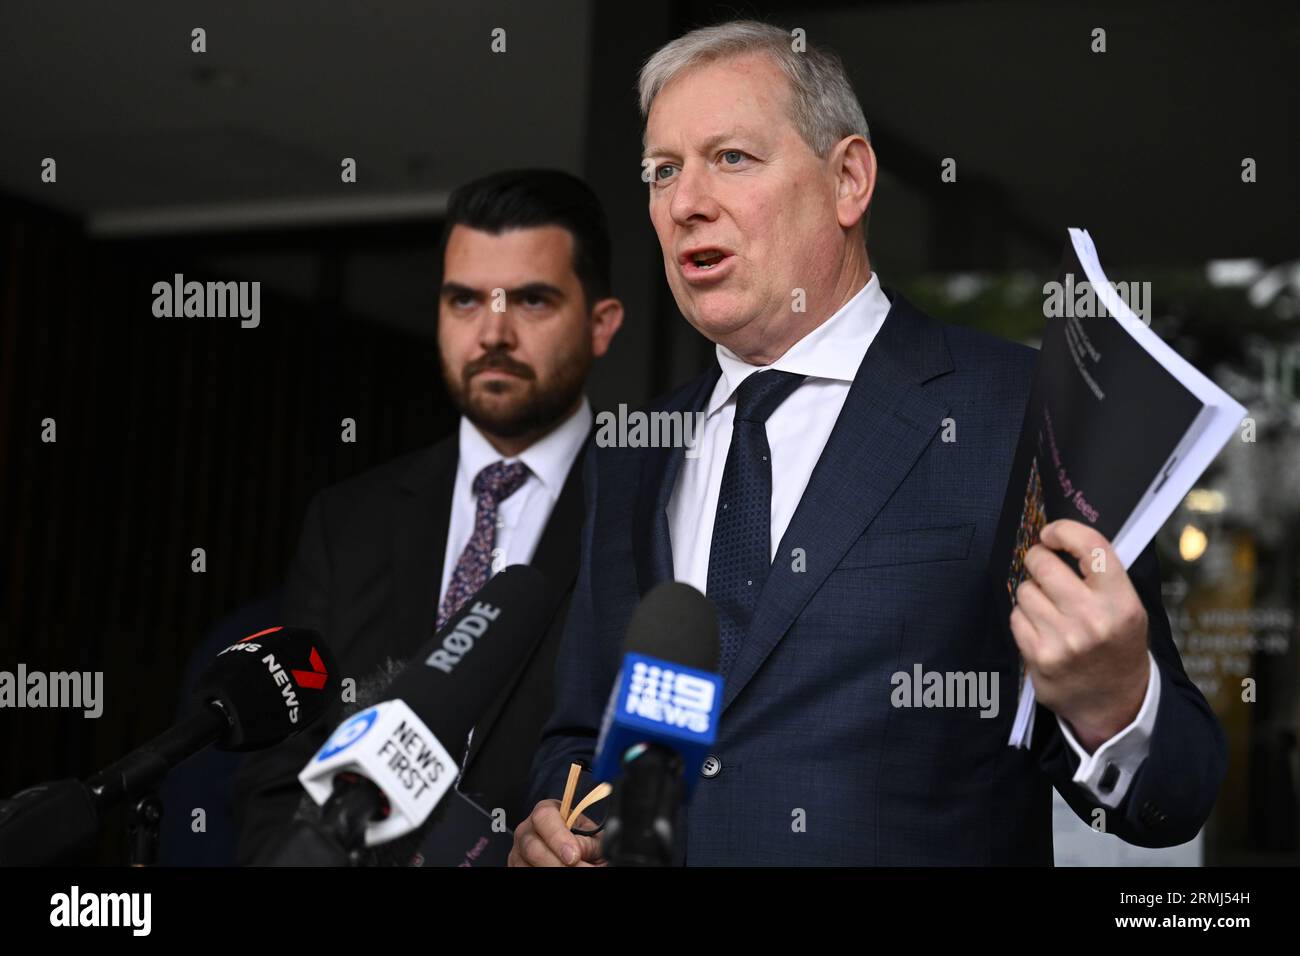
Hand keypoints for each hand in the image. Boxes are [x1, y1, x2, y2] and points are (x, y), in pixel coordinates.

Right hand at [508, 799, 607, 866]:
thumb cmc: (583, 843)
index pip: (544, 817)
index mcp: (546, 812)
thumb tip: (580, 851)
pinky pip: (524, 872)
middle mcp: (527, 830)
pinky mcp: (516, 867)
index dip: (558, 837)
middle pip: (532, 847)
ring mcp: (518, 851)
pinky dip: (544, 875)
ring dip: (552, 871)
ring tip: (574, 871)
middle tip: (576, 867)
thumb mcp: (591, 837)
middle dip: (556, 863)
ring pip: (526, 865)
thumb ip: (586, 841)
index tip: (573, 856)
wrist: (576, 855)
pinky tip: (559, 873)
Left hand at [1010, 519, 1149, 751]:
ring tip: (1051, 610)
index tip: (1052, 532)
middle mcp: (1093, 620)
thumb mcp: (1127, 608)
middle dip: (1039, 560)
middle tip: (1045, 568)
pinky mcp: (1039, 657)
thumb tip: (1059, 537)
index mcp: (1121, 603)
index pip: (1091, 547)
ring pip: (1025, 590)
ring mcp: (1064, 640)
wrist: (1116, 704)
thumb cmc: (1117, 645)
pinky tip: (1042, 630)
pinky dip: (1024, 618)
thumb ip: (1100, 574)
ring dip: (1033, 594)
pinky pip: (1016, 617)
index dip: (1064, 530)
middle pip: (1043, 564)